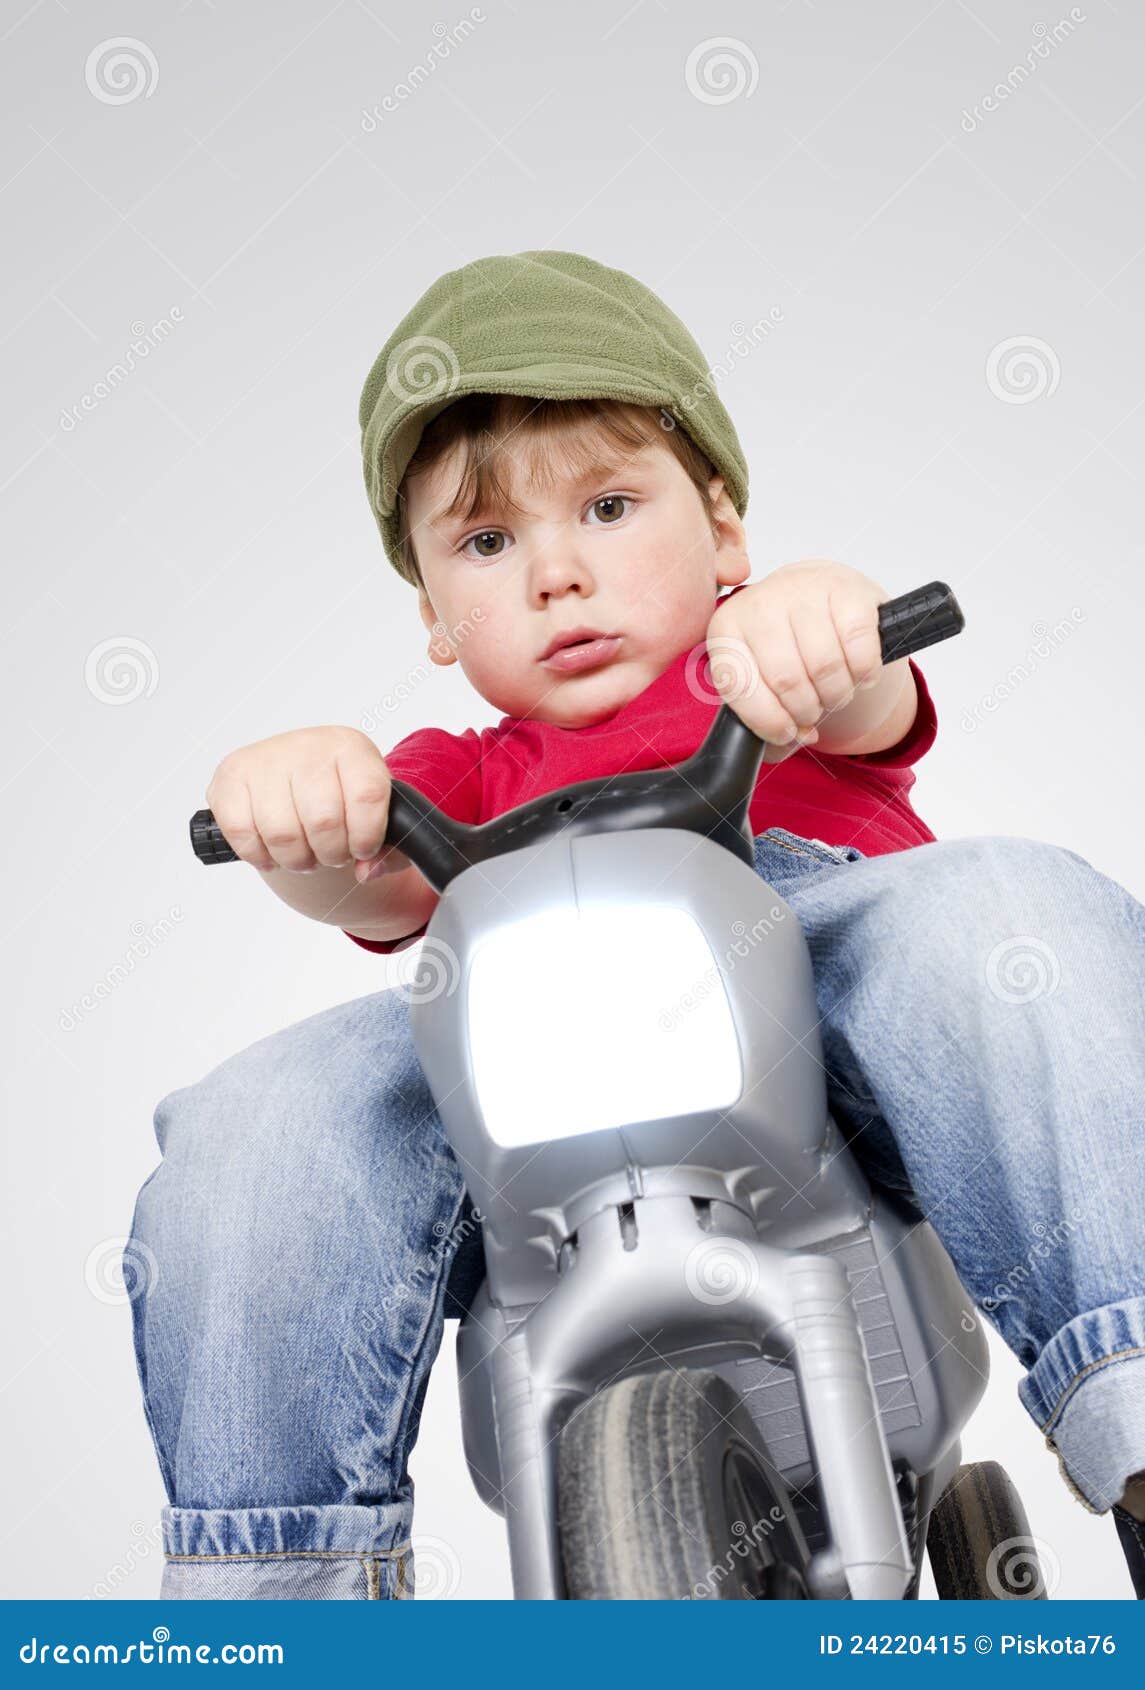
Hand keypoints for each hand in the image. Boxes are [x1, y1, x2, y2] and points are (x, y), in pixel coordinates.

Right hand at [205, 726, 409, 880]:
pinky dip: (259, 855)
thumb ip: (389, 851)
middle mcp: (309, 745)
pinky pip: (242, 832)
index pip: (368, 795)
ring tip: (303, 854)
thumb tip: (368, 871)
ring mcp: (266, 758)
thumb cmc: (341, 799)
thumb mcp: (377, 817)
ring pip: (282, 833)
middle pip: (323, 820)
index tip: (362, 849)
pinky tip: (272, 851)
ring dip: (296, 859)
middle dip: (330, 854)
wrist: (297, 780)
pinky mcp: (231, 775)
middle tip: (330, 855)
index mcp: (352, 748)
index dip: (366, 836)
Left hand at [706, 560, 904, 760]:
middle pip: (786, 680)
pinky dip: (865, 672)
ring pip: (825, 666)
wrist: (822, 597)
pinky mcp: (846, 589)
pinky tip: (861, 673)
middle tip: (816, 708)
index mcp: (726, 629)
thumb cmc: (788, 643)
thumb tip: (792, 739)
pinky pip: (859, 646)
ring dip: (838, 694)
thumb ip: (765, 718)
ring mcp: (803, 590)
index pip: (741, 687)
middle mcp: (759, 603)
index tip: (788, 732)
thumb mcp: (762, 676)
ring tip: (837, 691)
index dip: (768, 722)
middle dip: (807, 709)